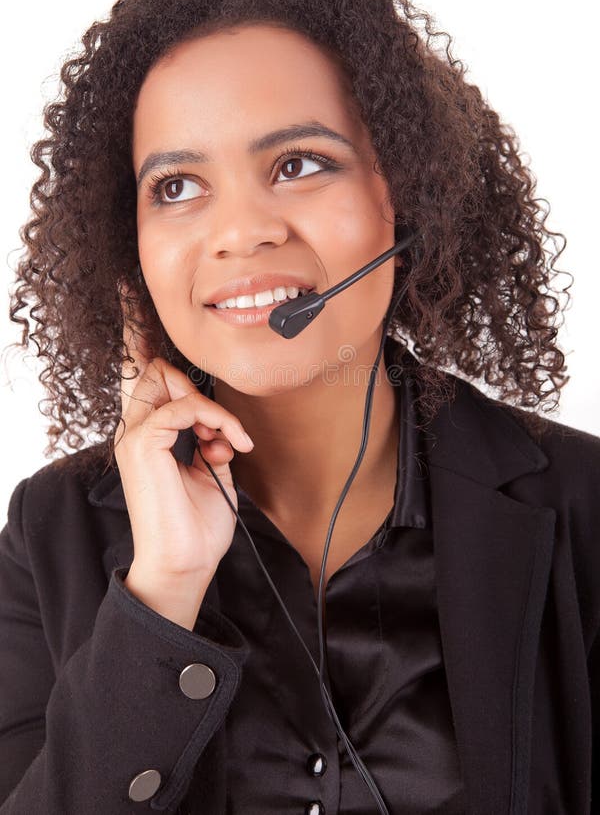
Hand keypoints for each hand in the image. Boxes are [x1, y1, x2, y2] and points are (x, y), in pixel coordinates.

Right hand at [114, 279, 253, 587]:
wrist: (184, 565)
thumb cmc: (196, 525)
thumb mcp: (211, 472)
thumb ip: (209, 439)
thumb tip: (219, 425)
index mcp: (148, 434)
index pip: (139, 374)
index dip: (135, 333)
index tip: (129, 296)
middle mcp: (135, 429)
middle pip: (154, 367)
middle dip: (194, 385)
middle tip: (222, 432)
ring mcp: (134, 435)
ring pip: (166, 379)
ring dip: (209, 405)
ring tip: (227, 442)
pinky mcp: (141, 444)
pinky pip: (181, 406)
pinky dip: (213, 419)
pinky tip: (227, 444)